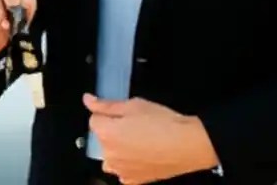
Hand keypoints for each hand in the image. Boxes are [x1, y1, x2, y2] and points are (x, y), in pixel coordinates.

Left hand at [84, 94, 217, 184]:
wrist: (188, 145)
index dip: (108, 114)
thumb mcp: (134, 105)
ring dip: (119, 149)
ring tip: (140, 141)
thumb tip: (88, 100)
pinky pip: (123, 171)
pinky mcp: (133, 181)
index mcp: (106, 133)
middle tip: (136, 125)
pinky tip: (143, 155)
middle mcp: (109, 155)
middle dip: (113, 131)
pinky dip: (128, 164)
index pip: (94, 119)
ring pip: (111, 156)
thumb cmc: (163, 123)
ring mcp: (120, 171)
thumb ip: (106, 105)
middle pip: (102, 139)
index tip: (123, 113)